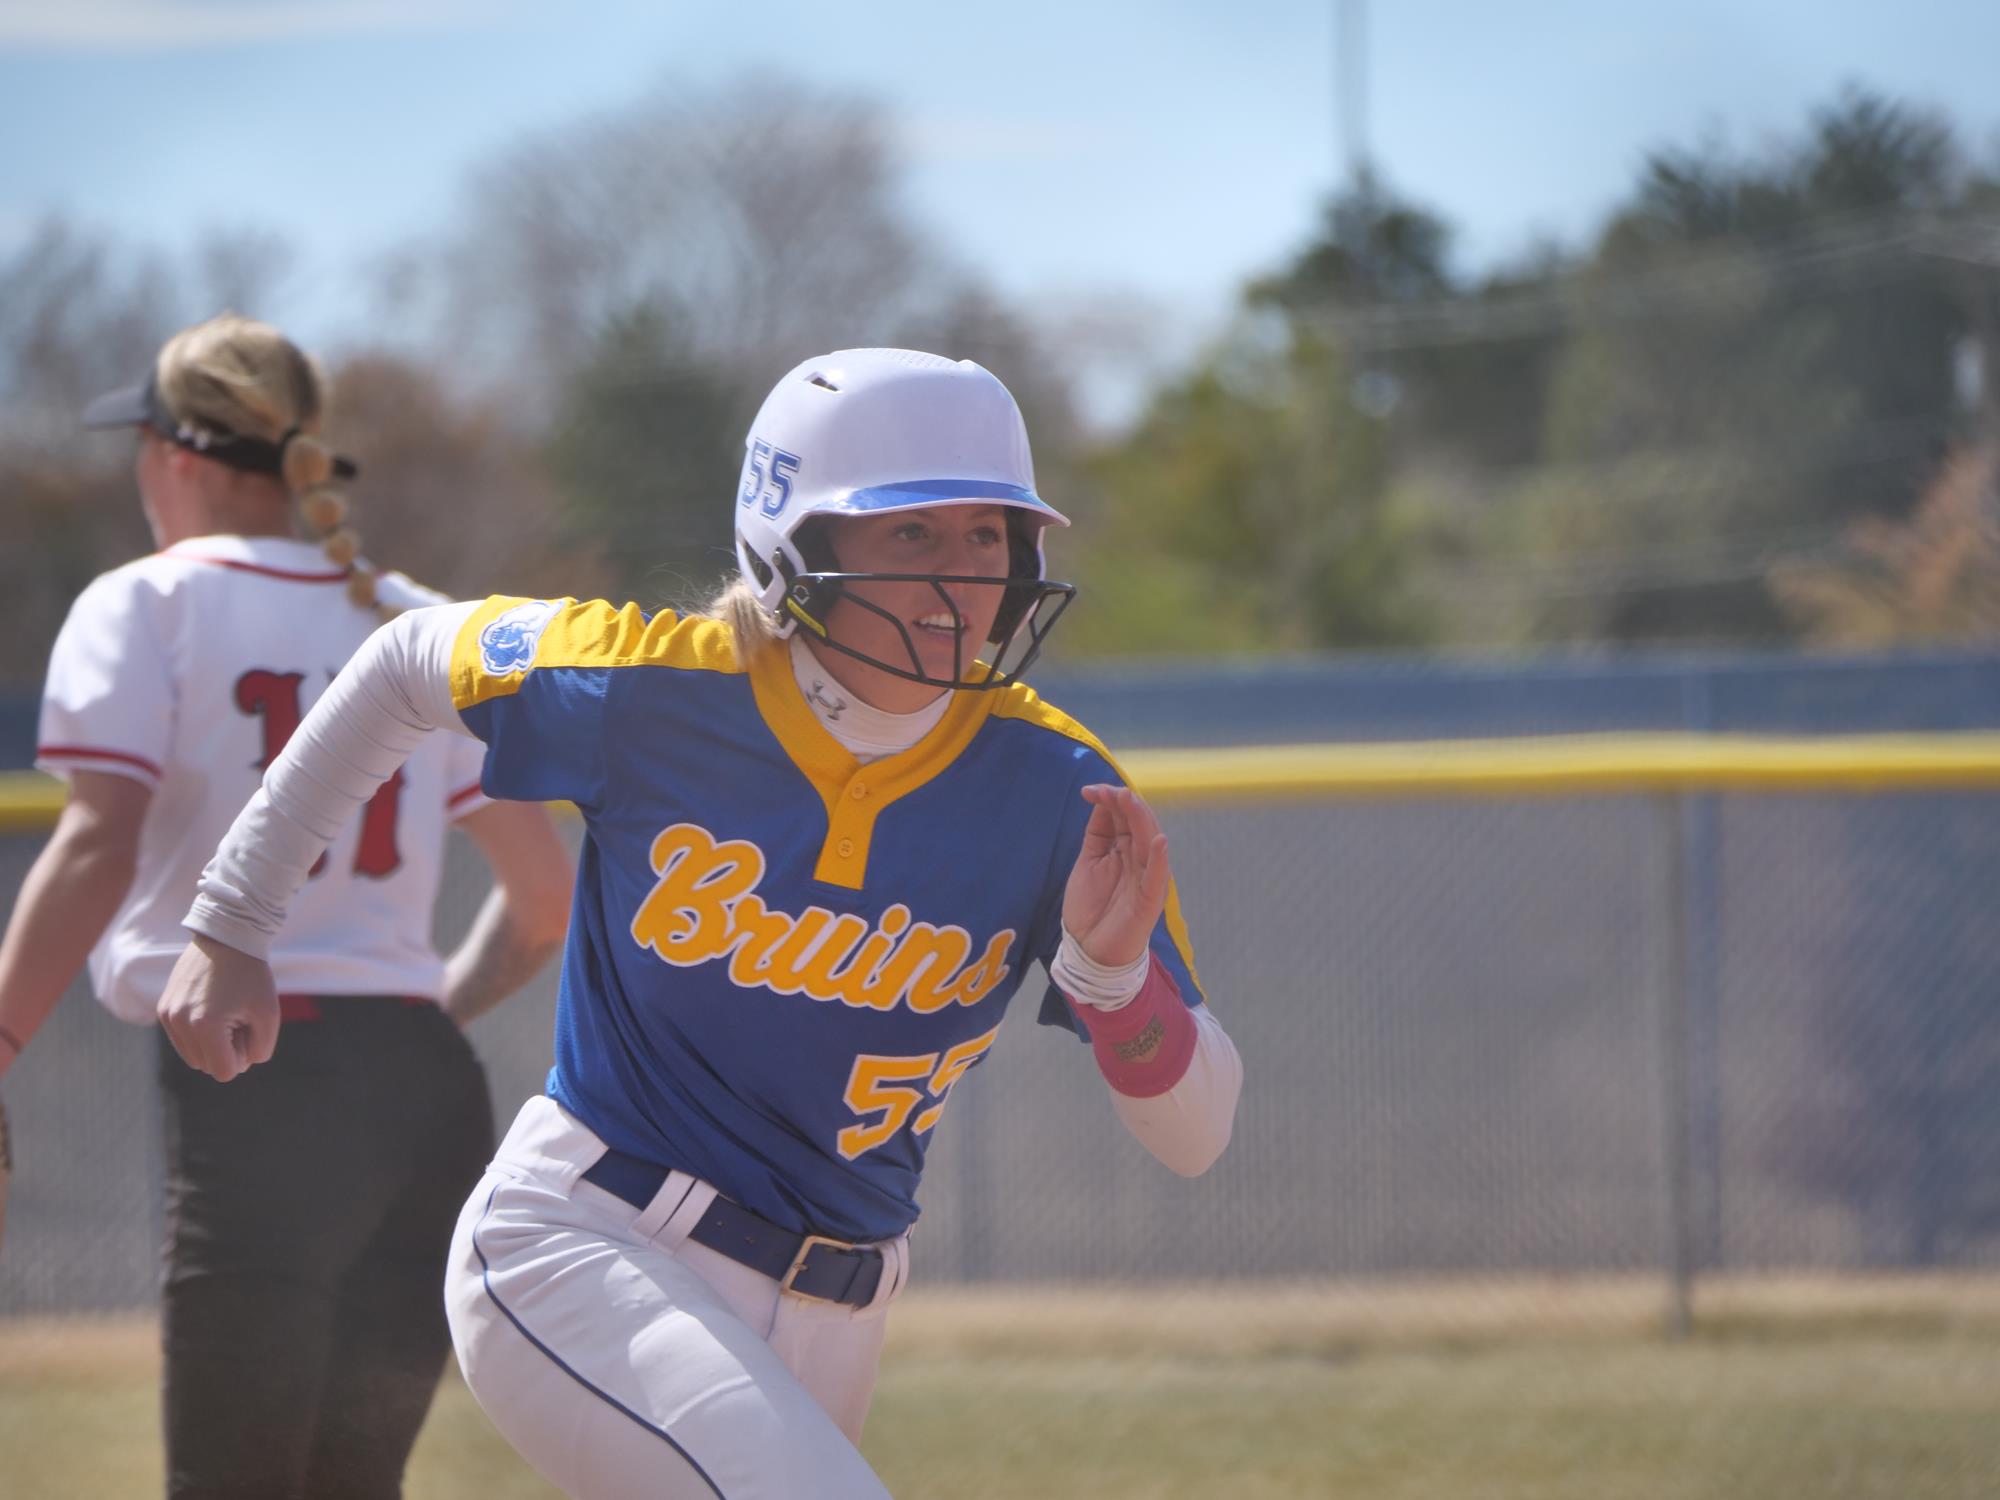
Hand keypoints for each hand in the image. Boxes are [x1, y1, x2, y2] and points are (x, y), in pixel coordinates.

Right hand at [157, 935, 278, 1081]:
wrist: (227, 938)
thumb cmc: (252, 976)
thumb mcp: (269, 1014)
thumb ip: (259, 1050)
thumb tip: (238, 1066)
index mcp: (204, 1026)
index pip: (224, 1072)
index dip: (242, 1057)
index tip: (249, 1030)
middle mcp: (179, 1023)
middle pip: (205, 1066)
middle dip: (226, 1052)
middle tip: (240, 1020)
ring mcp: (167, 1015)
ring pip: (192, 1055)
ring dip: (211, 1044)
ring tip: (226, 1014)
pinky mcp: (163, 1008)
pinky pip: (182, 1039)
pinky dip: (199, 1033)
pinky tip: (213, 1009)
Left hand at [1061, 784, 1170, 970]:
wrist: (1089, 950)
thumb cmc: (1091, 907)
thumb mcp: (1089, 862)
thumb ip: (1098, 834)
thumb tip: (1102, 800)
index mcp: (1126, 849)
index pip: (1125, 816)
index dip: (1110, 799)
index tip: (1088, 790)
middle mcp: (1140, 860)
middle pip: (1139, 824)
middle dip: (1124, 804)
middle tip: (1108, 790)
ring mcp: (1147, 879)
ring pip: (1150, 843)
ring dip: (1141, 820)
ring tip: (1130, 800)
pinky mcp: (1149, 900)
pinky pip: (1157, 877)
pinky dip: (1160, 859)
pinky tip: (1159, 841)